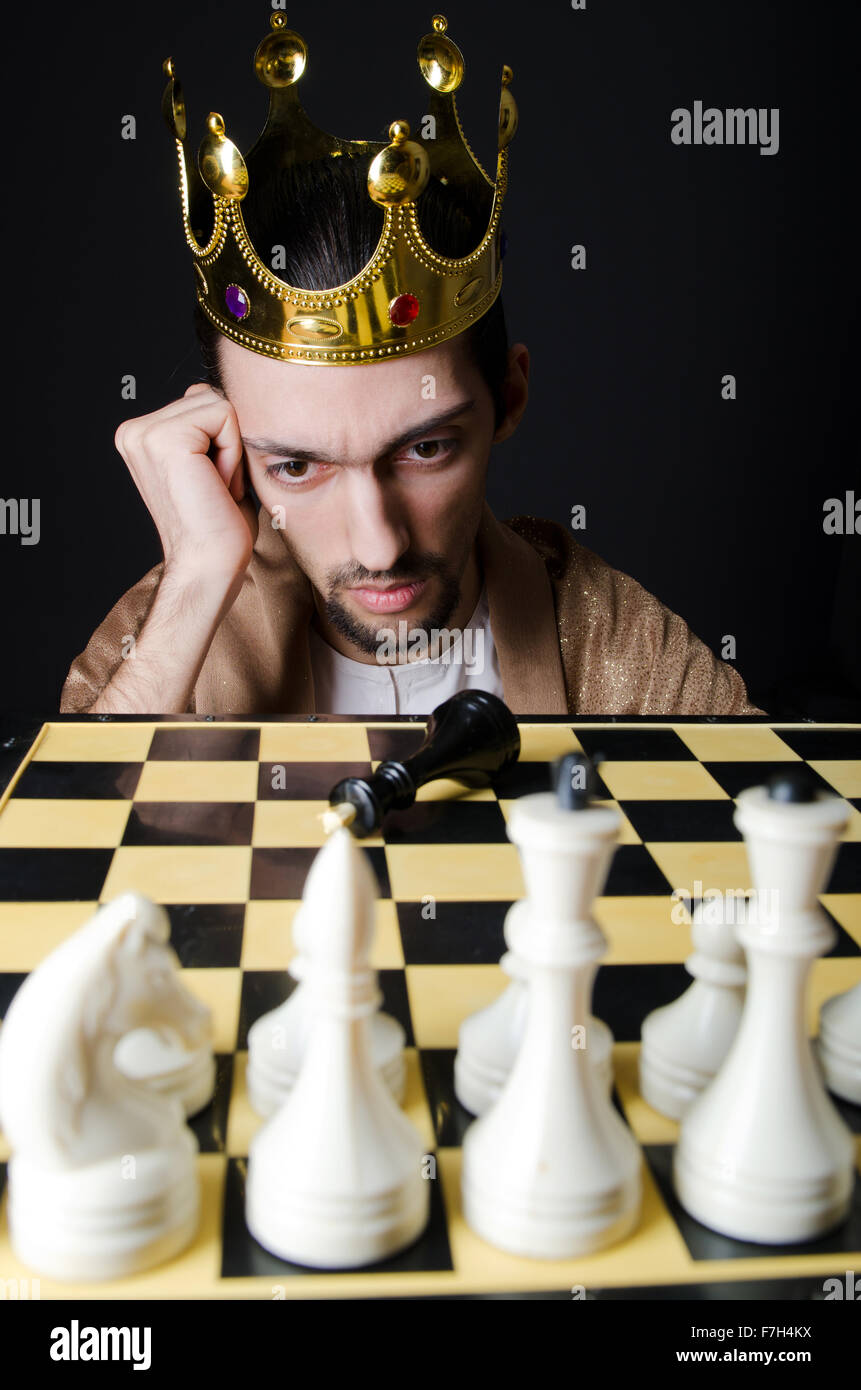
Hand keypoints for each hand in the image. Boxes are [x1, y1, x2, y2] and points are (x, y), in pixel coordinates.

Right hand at [114, 383, 258, 581]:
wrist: (209, 566)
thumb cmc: (219, 527)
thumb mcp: (211, 464)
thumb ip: (208, 429)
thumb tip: (221, 394)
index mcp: (141, 436)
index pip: (201, 401)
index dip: (223, 441)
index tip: (213, 484)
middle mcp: (134, 431)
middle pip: (210, 397)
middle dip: (228, 442)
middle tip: (216, 488)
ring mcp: (144, 433)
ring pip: (219, 403)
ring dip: (231, 449)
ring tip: (216, 487)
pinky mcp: (164, 438)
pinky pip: (225, 414)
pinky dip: (233, 452)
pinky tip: (218, 486)